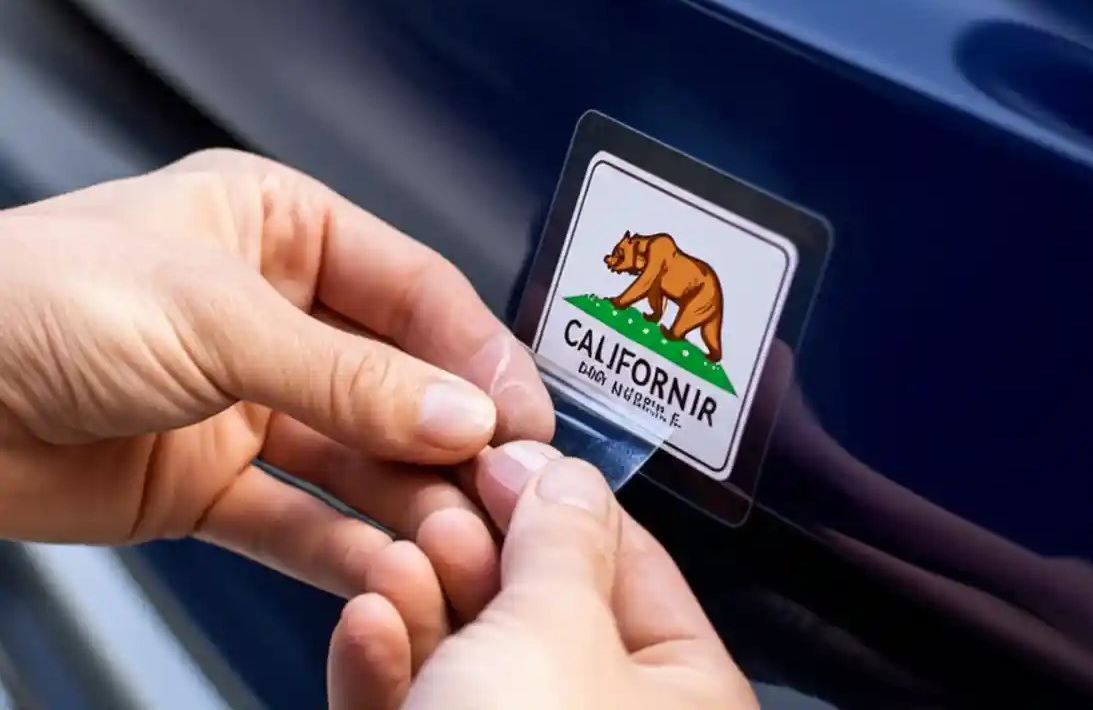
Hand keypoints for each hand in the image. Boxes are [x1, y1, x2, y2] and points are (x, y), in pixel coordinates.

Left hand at [0, 149, 552, 607]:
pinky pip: (298, 519)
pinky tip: (392, 569)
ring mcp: (243, 401)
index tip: (524, 413)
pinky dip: (346, 549)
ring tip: (460, 541)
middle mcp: (270, 313)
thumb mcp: (214, 316)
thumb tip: (460, 414)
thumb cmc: (27, 300)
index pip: (414, 290)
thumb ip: (349, 376)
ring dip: (411, 503)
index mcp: (277, 228)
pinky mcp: (209, 482)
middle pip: (397, 380)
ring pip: (357, 458)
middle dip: (452, 438)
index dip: (476, 353)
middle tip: (507, 487)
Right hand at [328, 442, 757, 709]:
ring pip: (472, 661)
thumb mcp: (554, 635)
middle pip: (544, 608)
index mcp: (683, 697)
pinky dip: (390, 667)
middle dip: (485, 547)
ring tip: (400, 555)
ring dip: (429, 601)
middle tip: (440, 494)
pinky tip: (368, 623)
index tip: (504, 448)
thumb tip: (565, 475)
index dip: (566, 498)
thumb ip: (560, 544)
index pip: (633, 566)